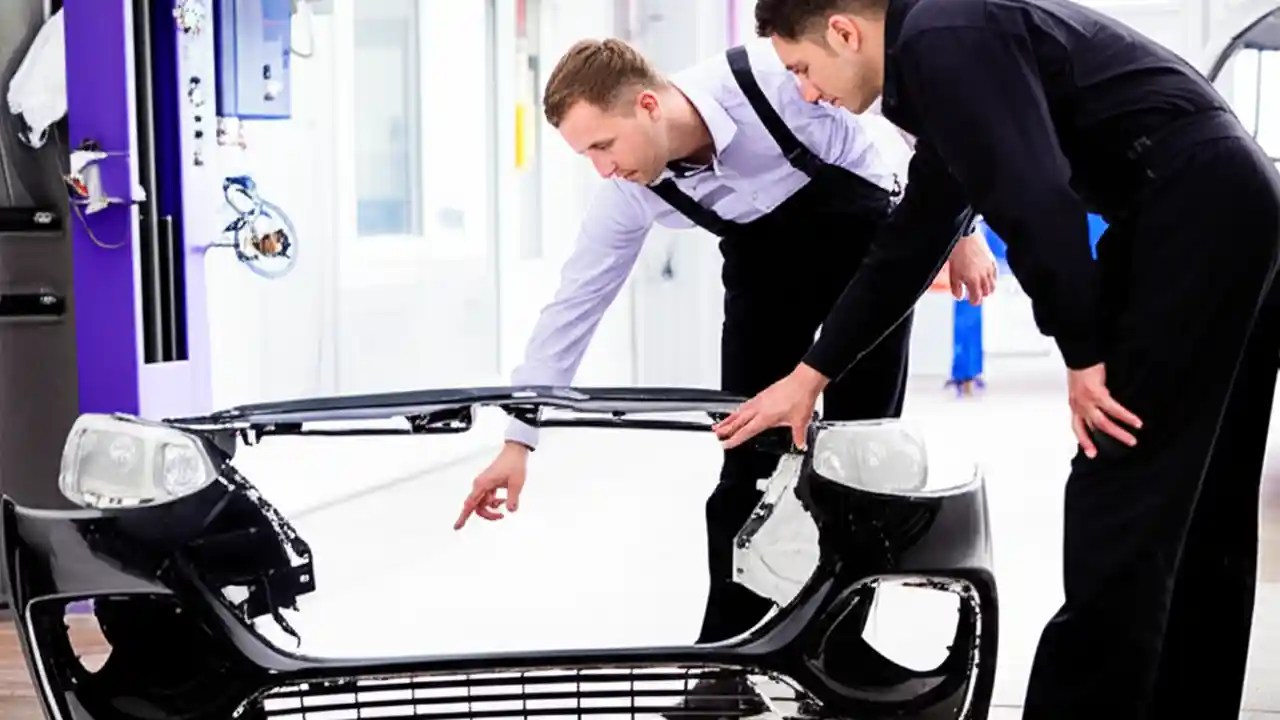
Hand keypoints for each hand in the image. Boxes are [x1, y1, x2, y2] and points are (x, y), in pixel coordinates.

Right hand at [454, 441, 528, 528]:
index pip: (470, 504)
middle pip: (477, 507)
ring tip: (506, 503)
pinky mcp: (488, 484)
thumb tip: (511, 511)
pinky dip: (494, 501)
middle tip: (501, 516)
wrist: (515, 451)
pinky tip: (504, 500)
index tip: (457, 527)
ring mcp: (483, 484)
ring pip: (482, 503)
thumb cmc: (514, 464)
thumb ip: (512, 498)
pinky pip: (487, 498)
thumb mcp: (516, 483)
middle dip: (488, 514)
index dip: (463, 517)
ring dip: (493, 507)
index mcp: (482, 484)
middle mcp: (479, 485)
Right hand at [713, 364, 829, 449]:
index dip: (734, 439)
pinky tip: (739, 411)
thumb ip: (799, 436)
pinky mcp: (763, 394)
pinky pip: (746, 404)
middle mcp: (760, 408)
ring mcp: (760, 400)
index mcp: (765, 417)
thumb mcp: (801, 421)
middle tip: (715, 434)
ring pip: (739, 411)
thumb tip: (801, 444)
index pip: (746, 431)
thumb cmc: (800, 398)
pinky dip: (739, 409)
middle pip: (737, 420)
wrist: (803, 381)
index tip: (725, 444)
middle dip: (725, 428)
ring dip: (729, 418)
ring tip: (720, 424)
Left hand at [947, 232, 997, 304]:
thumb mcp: (953, 273)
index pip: (978, 298)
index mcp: (973, 281)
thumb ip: (956, 287)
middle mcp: (984, 276)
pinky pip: (996, 274)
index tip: (971, 301)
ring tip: (981, 287)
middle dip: (981, 295)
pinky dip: (992, 278)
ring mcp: (989, 268)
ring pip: (993, 284)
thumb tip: (959, 297)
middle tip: (976, 294)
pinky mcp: (992, 260)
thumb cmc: (957, 253)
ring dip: (988, 288)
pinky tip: (988, 277)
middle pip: (987, 292)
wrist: (964, 236)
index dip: (974, 301)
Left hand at [1068, 363, 1141, 458]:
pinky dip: (1126, 417)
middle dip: (1107, 441)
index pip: (1078, 427)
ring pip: (1103, 423)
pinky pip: (1113, 409)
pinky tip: (1136, 422)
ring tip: (1131, 439)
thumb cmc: (1082, 368)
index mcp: (1075, 405)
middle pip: (1093, 429)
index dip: (1084, 441)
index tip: (1091, 453)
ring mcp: (1086, 402)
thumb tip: (1104, 408)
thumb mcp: (1083, 389)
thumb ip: (1091, 401)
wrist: (1080, 355)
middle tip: (1117, 448)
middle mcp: (1079, 406)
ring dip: (1119, 433)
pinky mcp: (1096, 394)